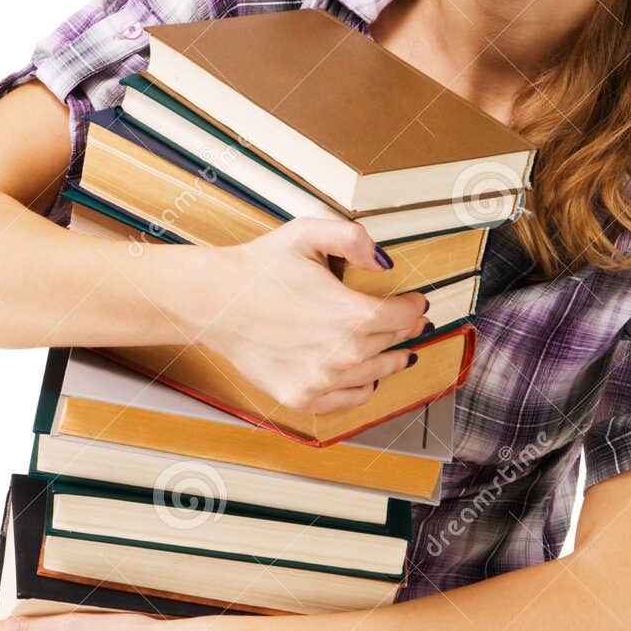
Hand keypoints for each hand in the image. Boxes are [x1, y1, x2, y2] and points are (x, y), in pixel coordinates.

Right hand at [199, 218, 428, 414]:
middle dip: (404, 330)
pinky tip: (362, 372)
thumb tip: (385, 263)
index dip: (416, 306)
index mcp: (353, 315)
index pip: (407, 316)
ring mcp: (323, 381)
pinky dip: (362, 385)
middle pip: (395, 343)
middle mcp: (344, 354)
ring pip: (379, 372)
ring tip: (395, 350)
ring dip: (390, 358)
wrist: (214, 302)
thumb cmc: (259, 267)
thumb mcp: (307, 233)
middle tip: (409, 322)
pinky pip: (351, 398)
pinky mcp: (303, 397)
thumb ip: (355, 239)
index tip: (416, 302)